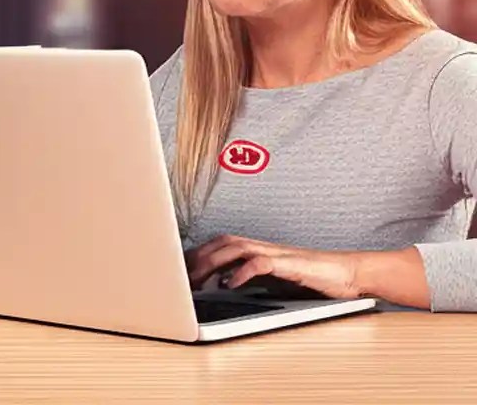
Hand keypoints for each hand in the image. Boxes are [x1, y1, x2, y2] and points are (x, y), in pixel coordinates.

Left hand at [185, 234, 362, 299]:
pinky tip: (228, 284)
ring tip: (195, 279)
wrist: (349, 274)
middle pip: (222, 243)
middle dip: (197, 257)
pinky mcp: (290, 265)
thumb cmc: (312, 279)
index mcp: (258, 250)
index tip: (176, 268)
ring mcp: (277, 254)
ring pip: (236, 248)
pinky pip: (261, 264)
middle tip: (177, 275)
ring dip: (211, 262)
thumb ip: (249, 279)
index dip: (197, 253)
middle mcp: (264, 247)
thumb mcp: (274, 281)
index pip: (219, 244)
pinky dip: (241, 272)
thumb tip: (219, 284)